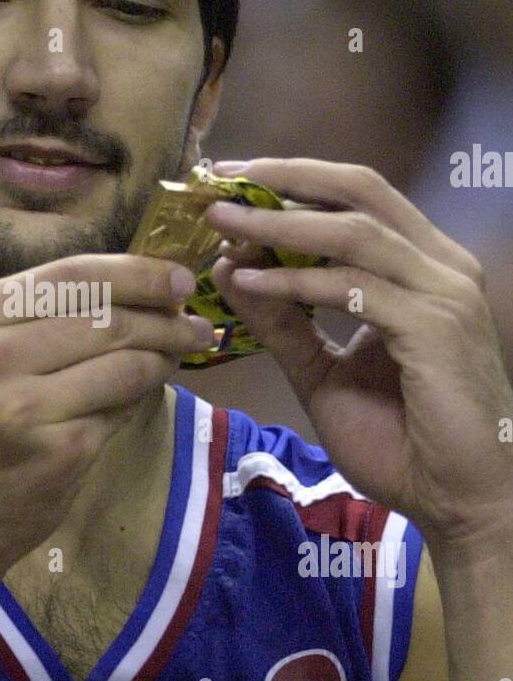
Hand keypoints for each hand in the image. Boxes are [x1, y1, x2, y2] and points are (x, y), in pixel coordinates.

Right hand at [0, 255, 212, 579]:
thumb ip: (22, 318)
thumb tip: (124, 289)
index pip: (72, 275)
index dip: (137, 272)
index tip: (178, 279)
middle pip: (105, 316)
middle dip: (165, 317)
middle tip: (195, 324)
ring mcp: (23, 407)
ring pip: (123, 362)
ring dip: (163, 356)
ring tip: (178, 355)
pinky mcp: (58, 453)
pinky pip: (119, 410)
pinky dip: (138, 399)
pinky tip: (143, 396)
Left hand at [204, 158, 512, 545]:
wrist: (460, 502)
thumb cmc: (404, 441)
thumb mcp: (324, 373)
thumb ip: (284, 323)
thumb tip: (232, 269)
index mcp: (424, 268)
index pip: (359, 199)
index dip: (296, 180)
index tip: (231, 180)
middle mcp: (442, 267)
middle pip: (360, 192)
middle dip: (285, 179)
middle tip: (219, 180)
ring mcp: (444, 293)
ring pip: (352, 233)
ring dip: (279, 223)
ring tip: (222, 221)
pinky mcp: (435, 328)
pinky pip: (352, 289)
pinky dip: (295, 282)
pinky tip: (250, 281)